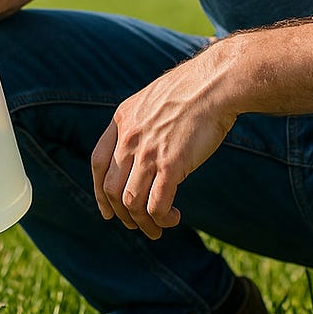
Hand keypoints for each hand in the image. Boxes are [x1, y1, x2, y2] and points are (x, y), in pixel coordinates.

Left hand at [90, 52, 236, 239]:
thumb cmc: (192, 91)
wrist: (214, 84)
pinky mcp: (171, 165)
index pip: (97, 163)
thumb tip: (141, 148)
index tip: (108, 211)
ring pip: (132, 202)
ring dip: (142, 223)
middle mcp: (129, 138)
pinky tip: (174, 218)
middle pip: (111, 188)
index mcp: (122, 120)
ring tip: (157, 229)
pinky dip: (162, 218)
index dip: (99, 192)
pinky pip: (156, 205)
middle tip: (136, 225)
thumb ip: (140, 124)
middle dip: (122, 214)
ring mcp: (148, 153)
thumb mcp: (152, 100)